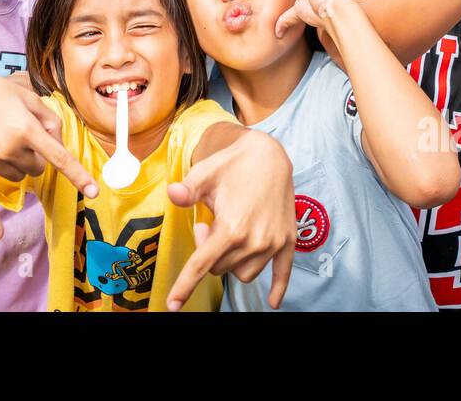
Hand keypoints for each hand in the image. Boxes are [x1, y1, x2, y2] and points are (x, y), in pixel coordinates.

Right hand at [0, 67, 98, 239]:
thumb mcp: (30, 97)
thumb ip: (51, 121)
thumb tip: (59, 146)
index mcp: (25, 129)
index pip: (58, 157)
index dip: (78, 175)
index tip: (94, 192)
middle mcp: (8, 148)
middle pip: (38, 168)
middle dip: (37, 156)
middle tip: (22, 133)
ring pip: (20, 178)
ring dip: (20, 166)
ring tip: (5, 141)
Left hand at [166, 129, 294, 310]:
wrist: (269, 154)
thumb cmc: (232, 164)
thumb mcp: (204, 174)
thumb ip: (186, 190)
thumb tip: (172, 194)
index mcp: (231, 227)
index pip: (202, 265)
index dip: (184, 285)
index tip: (172, 305)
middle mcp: (254, 240)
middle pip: (221, 269)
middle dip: (208, 252)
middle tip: (207, 224)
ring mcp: (273, 242)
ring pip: (244, 273)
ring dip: (231, 262)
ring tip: (228, 232)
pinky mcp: (288, 240)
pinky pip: (283, 273)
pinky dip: (277, 288)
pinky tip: (273, 302)